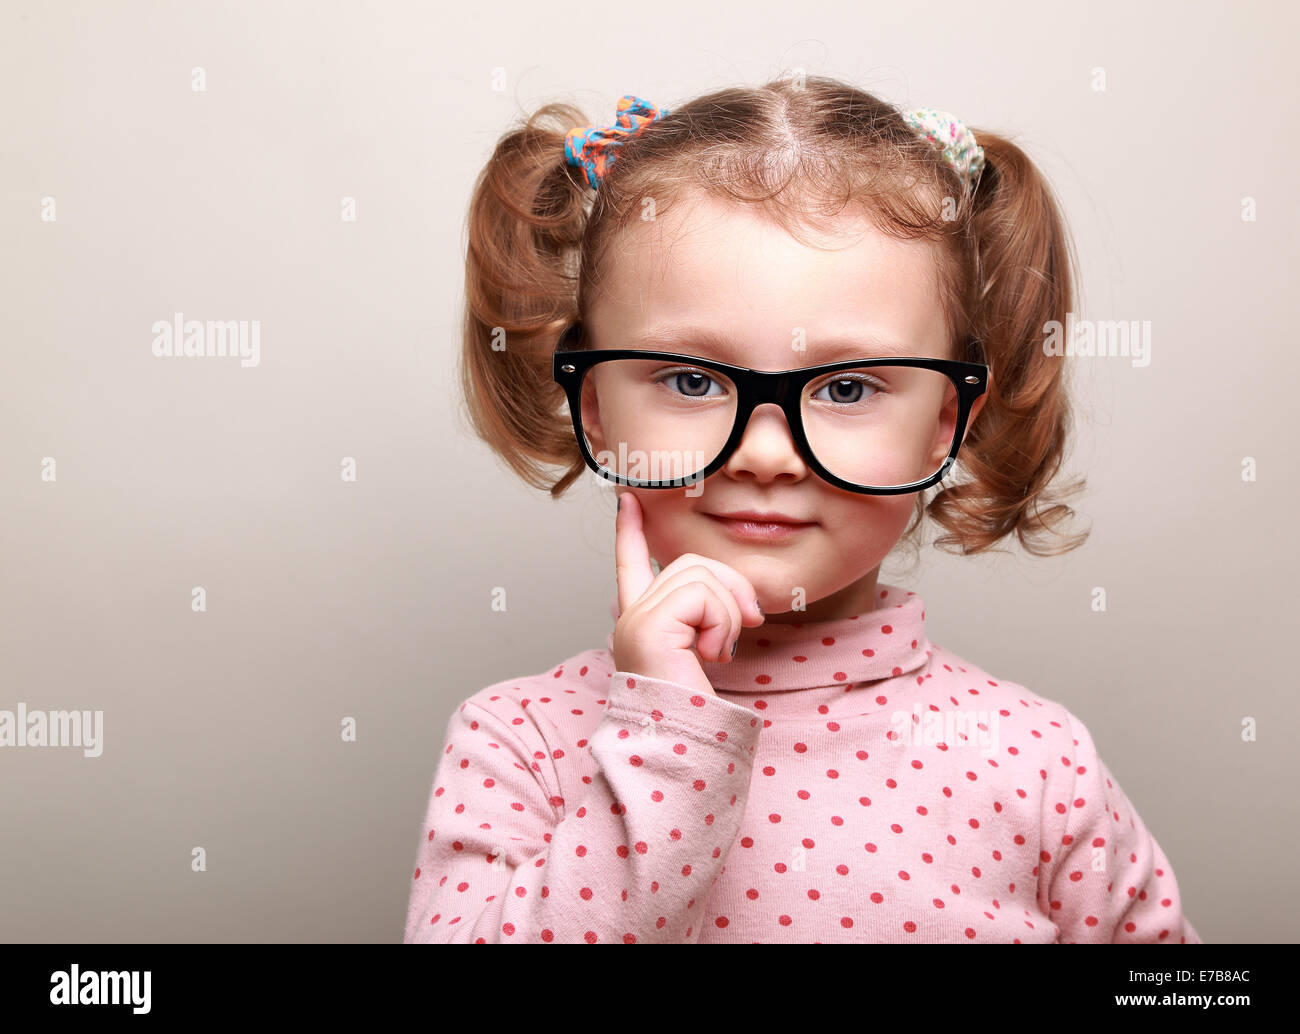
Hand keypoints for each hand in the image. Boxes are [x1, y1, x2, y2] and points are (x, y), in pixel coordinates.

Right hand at [612, 491, 764, 695]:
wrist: (683, 747)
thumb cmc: (699, 711)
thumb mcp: (707, 653)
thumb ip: (713, 619)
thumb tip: (746, 603)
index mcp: (642, 623)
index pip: (631, 565)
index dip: (629, 531)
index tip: (628, 499)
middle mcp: (632, 617)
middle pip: (688, 562)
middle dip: (730, 586)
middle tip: (749, 623)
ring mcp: (637, 619)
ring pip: (700, 574)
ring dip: (728, 612)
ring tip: (721, 652)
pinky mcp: (651, 625)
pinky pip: (703, 595)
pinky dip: (721, 622)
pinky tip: (712, 656)